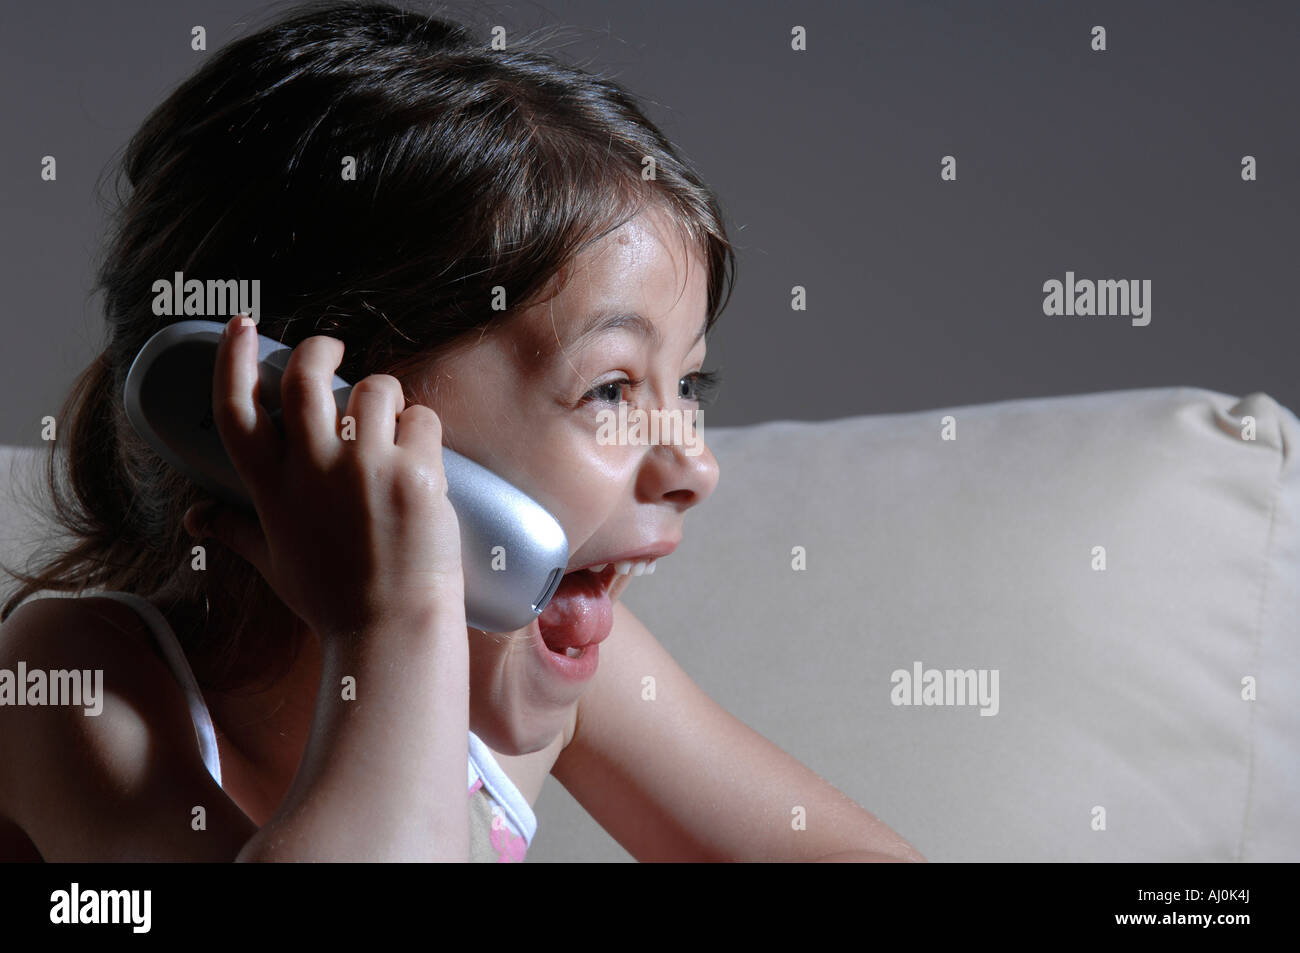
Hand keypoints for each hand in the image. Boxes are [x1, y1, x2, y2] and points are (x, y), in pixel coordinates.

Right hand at [184, 315, 465, 642]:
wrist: (390, 631)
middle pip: (306, 377)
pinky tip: (423, 457)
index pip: (236, 408)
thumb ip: (235, 533)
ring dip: (386, 397)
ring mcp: (365, 468)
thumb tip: (196, 521)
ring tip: (394, 426)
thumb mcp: (273, 564)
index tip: (244, 325)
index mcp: (271, 488)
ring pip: (375, 389)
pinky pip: (422, 417)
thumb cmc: (333, 600)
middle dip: (320, 349)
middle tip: (333, 350)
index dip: (234, 359)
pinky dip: (424, 428)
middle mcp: (313, 470)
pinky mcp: (415, 473)